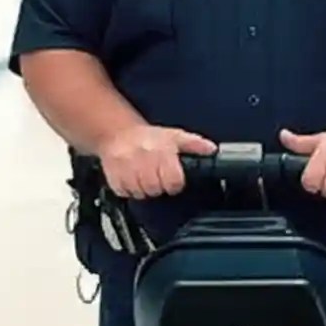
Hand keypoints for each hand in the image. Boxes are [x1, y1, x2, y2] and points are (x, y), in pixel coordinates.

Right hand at [99, 125, 216, 198]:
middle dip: (158, 186)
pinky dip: (128, 189)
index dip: (175, 183)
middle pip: (155, 189)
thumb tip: (212, 149)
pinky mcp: (114, 176)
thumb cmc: (149, 137)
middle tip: (157, 177)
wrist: (119, 133)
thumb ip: (195, 144)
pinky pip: (124, 192)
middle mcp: (143, 160)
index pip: (173, 181)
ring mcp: (127, 168)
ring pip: (140, 193)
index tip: (173, 180)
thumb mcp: (175, 136)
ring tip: (144, 177)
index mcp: (161, 152)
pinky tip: (132, 178)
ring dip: (143, 189)